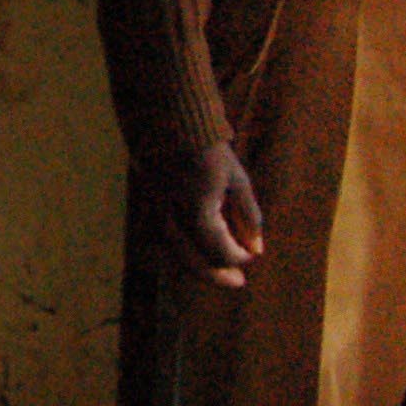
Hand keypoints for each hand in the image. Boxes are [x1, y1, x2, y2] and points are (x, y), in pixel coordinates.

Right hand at [152, 141, 263, 287]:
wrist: (166, 123)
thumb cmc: (208, 148)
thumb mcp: (237, 180)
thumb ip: (248, 216)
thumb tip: (258, 248)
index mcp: (197, 212)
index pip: (221, 252)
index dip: (240, 257)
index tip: (253, 252)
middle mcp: (172, 220)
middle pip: (195, 263)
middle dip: (218, 275)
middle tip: (238, 282)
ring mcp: (156, 215)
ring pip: (177, 256)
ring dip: (200, 266)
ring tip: (220, 270)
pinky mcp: (147, 208)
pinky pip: (166, 242)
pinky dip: (184, 252)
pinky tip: (198, 250)